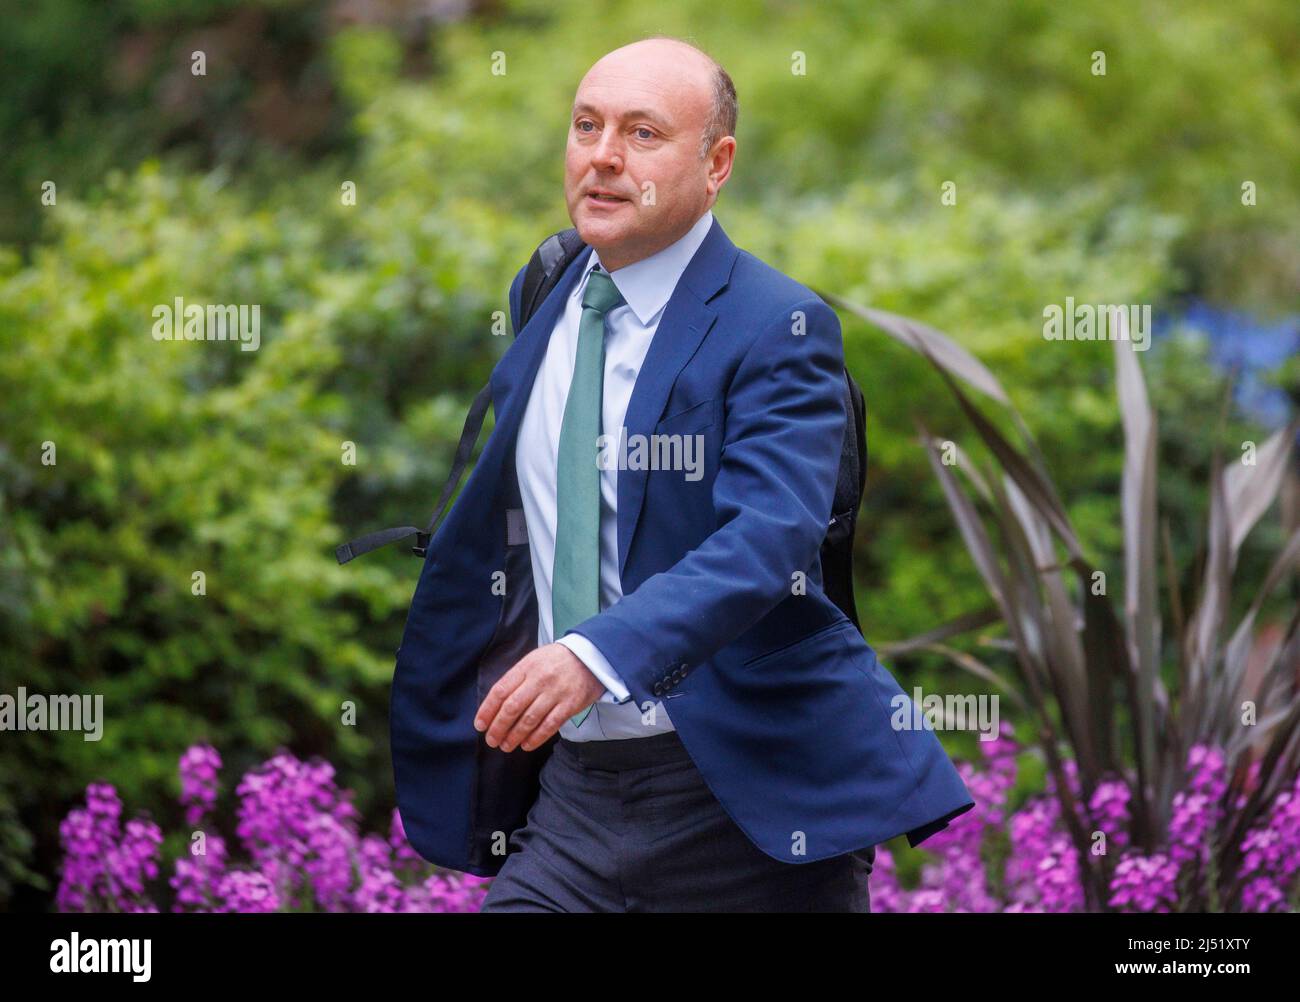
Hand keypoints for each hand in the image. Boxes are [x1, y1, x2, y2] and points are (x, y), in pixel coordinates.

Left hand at [473, 643, 606, 751]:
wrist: (590, 657)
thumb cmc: (556, 660)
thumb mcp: (533, 660)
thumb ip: (516, 679)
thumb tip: (495, 705)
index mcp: (526, 667)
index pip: (500, 691)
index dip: (487, 710)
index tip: (480, 725)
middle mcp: (539, 680)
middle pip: (512, 708)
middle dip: (498, 727)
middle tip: (491, 740)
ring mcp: (555, 693)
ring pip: (529, 719)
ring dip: (515, 736)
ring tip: (506, 746)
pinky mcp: (570, 705)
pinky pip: (550, 725)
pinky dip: (536, 738)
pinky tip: (526, 745)